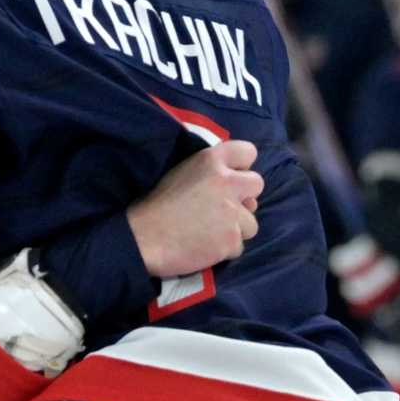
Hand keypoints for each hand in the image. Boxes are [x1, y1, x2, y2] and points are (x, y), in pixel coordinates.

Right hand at [127, 140, 263, 277]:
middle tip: (223, 209)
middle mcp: (226, 182)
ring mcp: (232, 212)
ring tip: (208, 232)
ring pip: (250, 222)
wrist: (142, 238)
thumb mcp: (181, 173)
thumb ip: (211, 173)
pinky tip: (204, 246)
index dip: (242, 167)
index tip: (231, 179)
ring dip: (234, 229)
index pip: (248, 151)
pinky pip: (238, 246)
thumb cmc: (156, 205)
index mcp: (210, 160)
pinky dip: (224, 250)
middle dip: (244, 198)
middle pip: (257, 185)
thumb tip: (239, 189)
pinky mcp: (231, 239)